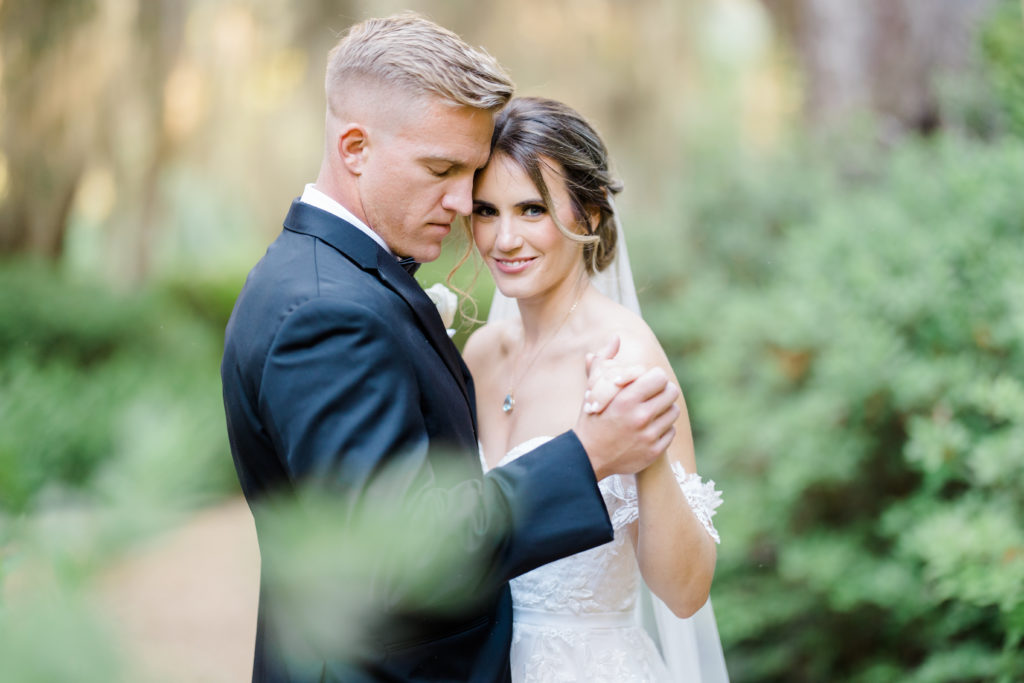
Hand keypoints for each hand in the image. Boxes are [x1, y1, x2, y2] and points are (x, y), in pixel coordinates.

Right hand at [573, 336, 680, 480]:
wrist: (587, 457)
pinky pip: (671, 432)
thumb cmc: (592, 417)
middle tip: (653, 396)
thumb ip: (605, 361)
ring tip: (651, 412)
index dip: (655, 378)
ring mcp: (648, 436)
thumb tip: (615, 338)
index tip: (647, 383)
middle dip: (663, 392)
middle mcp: (639, 417)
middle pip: (671, 393)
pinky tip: (650, 429)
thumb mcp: (593, 388)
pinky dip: (663, 430)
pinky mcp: (654, 452)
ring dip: (665, 410)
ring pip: (673, 412)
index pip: (660, 377)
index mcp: (626, 398)